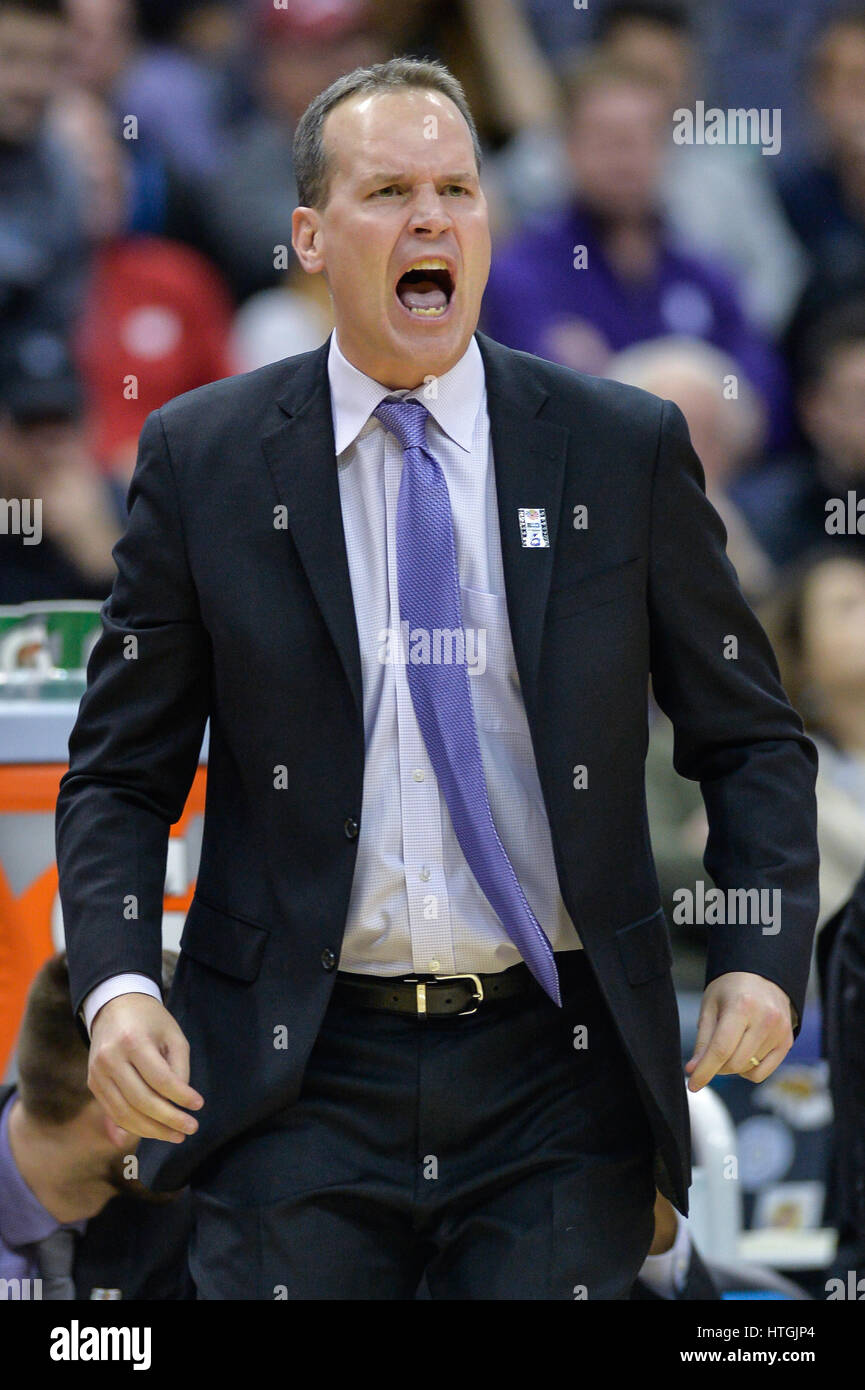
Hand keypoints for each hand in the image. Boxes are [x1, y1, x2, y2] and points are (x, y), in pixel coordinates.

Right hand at [88, 993, 203, 1142]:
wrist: (114, 1007)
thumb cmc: (151, 1021)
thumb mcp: (173, 1034)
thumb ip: (179, 1067)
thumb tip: (181, 1103)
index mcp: (133, 1041)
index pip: (160, 1079)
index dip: (180, 1096)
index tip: (199, 1105)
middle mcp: (110, 1058)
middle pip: (141, 1100)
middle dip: (169, 1119)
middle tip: (191, 1129)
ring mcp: (97, 1073)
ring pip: (125, 1113)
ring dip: (152, 1130)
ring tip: (176, 1135)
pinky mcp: (93, 1083)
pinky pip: (115, 1113)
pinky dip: (135, 1126)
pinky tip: (155, 1130)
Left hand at [685, 971, 793, 1091]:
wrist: (763, 975)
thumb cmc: (731, 988)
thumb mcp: (710, 1006)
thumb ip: (703, 1040)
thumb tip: (694, 1070)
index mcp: (742, 1006)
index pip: (721, 1049)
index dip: (705, 1071)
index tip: (692, 1085)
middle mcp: (765, 1020)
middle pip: (734, 1063)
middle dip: (716, 1067)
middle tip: (709, 1055)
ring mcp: (779, 1032)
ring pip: (747, 1069)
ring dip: (731, 1065)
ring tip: (730, 1042)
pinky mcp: (787, 1042)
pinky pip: (762, 1073)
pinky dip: (747, 1070)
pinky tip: (743, 1052)